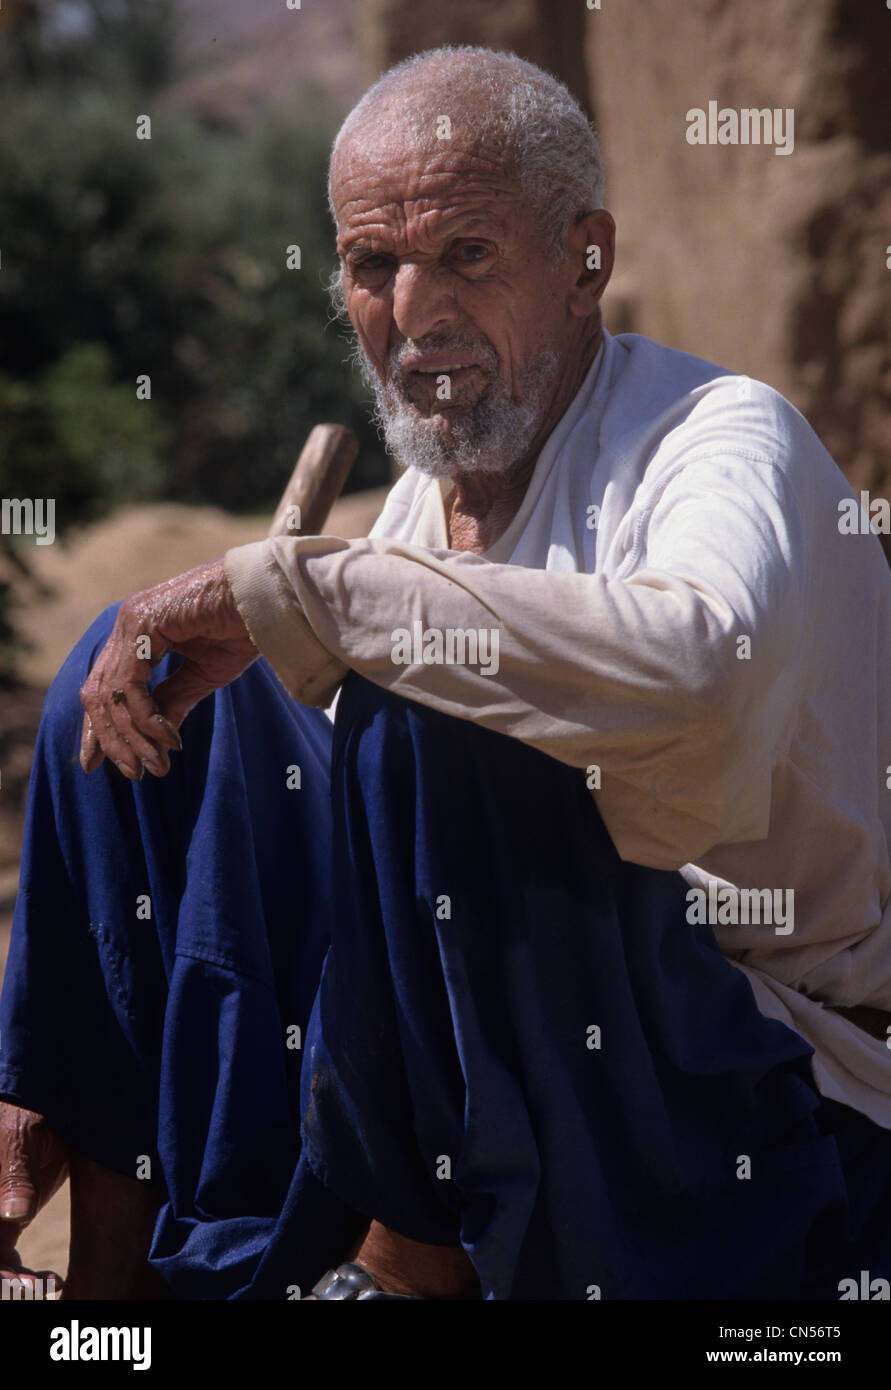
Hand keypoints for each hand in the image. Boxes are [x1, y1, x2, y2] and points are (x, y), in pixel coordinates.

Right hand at [0, 1101, 67, 1293]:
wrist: (50, 1101)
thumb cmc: (29, 1110)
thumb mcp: (23, 1135)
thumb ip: (16, 1173)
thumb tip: (15, 1214)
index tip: (21, 1282)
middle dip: (5, 1281)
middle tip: (37, 1287)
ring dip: (15, 1282)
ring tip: (47, 1284)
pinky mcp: (10, 1217)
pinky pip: (7, 1258)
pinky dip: (23, 1275)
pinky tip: (50, 1278)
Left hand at [79, 557, 257, 779]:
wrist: (265, 599)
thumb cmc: (240, 628)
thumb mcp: (203, 675)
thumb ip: (172, 701)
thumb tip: (153, 740)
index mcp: (136, 634)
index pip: (102, 686)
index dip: (97, 728)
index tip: (96, 765)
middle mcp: (126, 626)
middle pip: (96, 693)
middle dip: (109, 739)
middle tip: (133, 774)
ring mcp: (131, 622)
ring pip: (111, 694)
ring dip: (132, 737)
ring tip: (156, 765)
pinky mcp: (143, 625)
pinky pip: (131, 685)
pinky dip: (146, 719)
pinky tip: (168, 739)